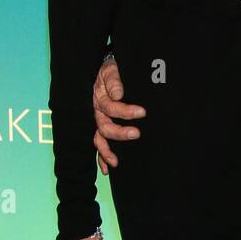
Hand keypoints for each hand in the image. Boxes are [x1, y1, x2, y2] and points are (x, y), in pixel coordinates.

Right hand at [92, 56, 145, 174]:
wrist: (107, 70)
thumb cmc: (113, 70)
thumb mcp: (112, 69)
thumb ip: (115, 80)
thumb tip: (118, 94)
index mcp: (101, 97)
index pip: (111, 106)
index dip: (125, 111)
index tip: (142, 112)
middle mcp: (97, 111)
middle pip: (105, 126)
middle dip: (120, 133)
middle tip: (136, 134)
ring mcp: (99, 121)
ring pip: (100, 138)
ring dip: (107, 151)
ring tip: (116, 162)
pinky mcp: (102, 127)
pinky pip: (99, 144)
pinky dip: (102, 158)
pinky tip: (108, 170)